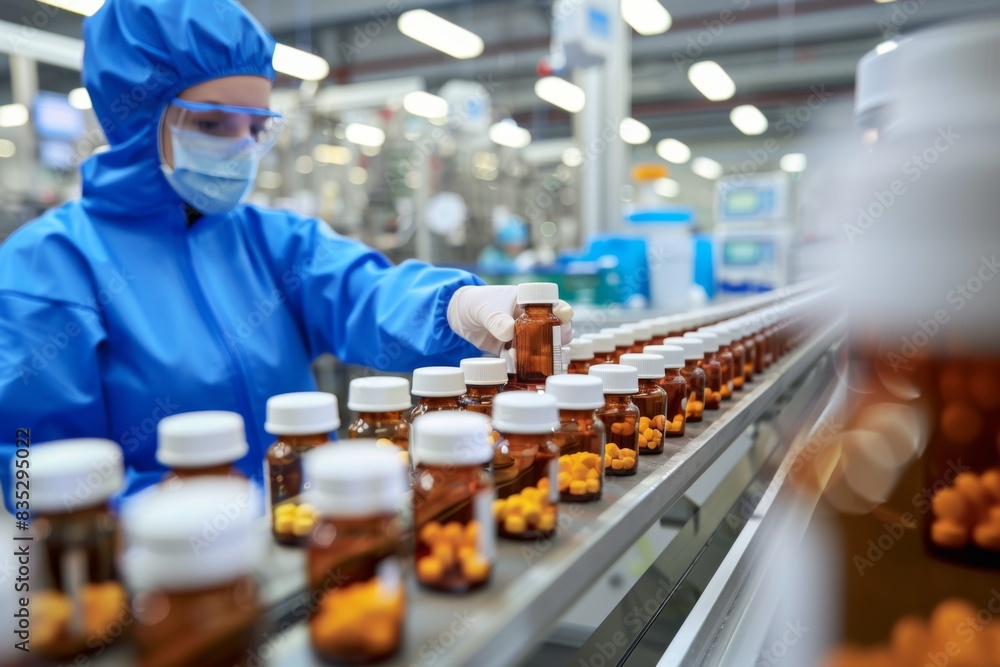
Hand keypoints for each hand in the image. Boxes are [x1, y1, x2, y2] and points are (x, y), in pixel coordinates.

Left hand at [447, 285, 573, 354]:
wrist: (458, 316)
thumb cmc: (475, 302)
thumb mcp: (485, 308)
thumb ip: (496, 319)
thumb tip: (509, 332)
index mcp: (527, 301)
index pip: (552, 304)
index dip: (562, 311)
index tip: (564, 317)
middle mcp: (529, 319)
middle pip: (554, 328)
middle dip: (559, 337)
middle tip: (558, 344)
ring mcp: (522, 335)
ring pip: (541, 346)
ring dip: (544, 354)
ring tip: (543, 360)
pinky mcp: (511, 349)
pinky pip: (522, 359)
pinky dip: (523, 364)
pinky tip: (520, 367)